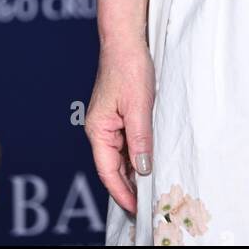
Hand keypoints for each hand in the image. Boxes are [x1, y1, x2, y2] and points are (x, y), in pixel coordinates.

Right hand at [85, 42, 154, 214]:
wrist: (126, 42)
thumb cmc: (129, 69)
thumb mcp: (139, 107)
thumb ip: (140, 140)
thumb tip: (143, 170)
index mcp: (98, 130)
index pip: (107, 171)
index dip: (121, 192)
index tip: (136, 207)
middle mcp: (99, 129)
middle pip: (112, 166)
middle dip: (128, 185)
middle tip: (147, 202)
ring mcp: (108, 122)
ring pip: (120, 155)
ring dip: (133, 170)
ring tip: (150, 186)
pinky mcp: (117, 115)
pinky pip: (125, 142)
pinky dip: (135, 154)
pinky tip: (148, 160)